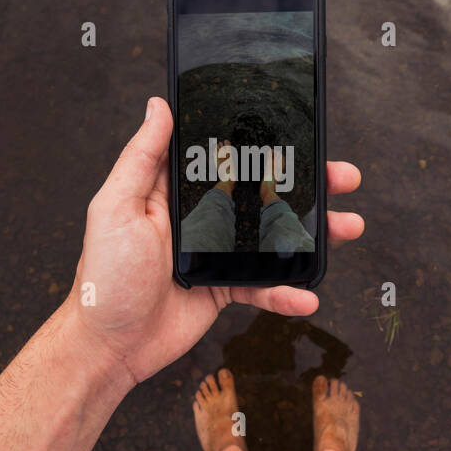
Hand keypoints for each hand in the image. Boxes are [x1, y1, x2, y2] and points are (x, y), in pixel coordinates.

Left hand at [60, 97, 363, 387]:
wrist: (109, 345)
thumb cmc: (103, 275)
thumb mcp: (115, 206)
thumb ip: (142, 157)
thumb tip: (158, 105)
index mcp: (174, 190)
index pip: (225, 157)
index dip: (262, 144)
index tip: (299, 132)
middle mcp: (199, 217)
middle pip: (261, 192)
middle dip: (306, 184)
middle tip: (342, 176)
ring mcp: (215, 253)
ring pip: (273, 237)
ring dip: (312, 233)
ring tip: (346, 227)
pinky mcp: (223, 289)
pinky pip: (263, 286)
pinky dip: (287, 291)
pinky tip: (308, 295)